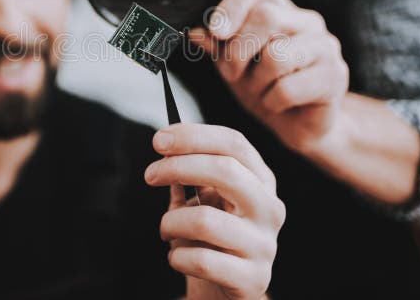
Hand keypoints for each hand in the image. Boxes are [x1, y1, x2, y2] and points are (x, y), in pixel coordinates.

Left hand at [145, 123, 284, 299]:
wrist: (227, 292)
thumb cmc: (213, 239)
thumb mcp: (204, 200)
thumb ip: (189, 173)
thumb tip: (166, 143)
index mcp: (261, 180)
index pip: (234, 143)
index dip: (194, 136)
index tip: (159, 140)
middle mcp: (269, 208)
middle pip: (226, 170)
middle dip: (178, 167)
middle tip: (150, 175)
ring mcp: (264, 244)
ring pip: (206, 220)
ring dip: (171, 222)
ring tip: (166, 229)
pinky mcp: (253, 279)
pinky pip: (202, 260)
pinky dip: (177, 257)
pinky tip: (177, 258)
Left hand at [188, 0, 349, 154]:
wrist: (298, 125)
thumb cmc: (266, 89)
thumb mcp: (233, 66)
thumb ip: (218, 47)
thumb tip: (196, 33)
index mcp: (281, 9)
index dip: (232, 5)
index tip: (215, 30)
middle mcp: (307, 21)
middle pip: (266, 17)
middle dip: (237, 51)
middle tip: (232, 74)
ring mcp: (326, 46)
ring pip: (276, 56)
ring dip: (256, 83)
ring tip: (261, 92)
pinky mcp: (335, 76)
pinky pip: (288, 88)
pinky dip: (273, 102)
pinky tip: (279, 104)